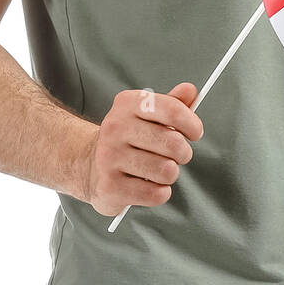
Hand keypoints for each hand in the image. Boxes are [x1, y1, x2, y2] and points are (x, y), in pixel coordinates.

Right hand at [81, 82, 201, 215]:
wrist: (88, 164)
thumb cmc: (128, 139)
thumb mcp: (148, 114)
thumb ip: (173, 103)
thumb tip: (190, 90)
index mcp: (127, 104)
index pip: (172, 110)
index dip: (192, 123)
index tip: (195, 132)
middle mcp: (115, 127)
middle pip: (174, 143)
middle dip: (183, 153)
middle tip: (175, 155)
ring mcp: (109, 157)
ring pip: (167, 170)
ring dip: (170, 174)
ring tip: (159, 170)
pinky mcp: (109, 186)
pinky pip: (155, 194)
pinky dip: (160, 193)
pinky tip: (149, 185)